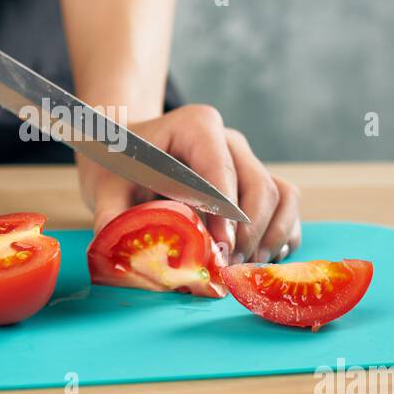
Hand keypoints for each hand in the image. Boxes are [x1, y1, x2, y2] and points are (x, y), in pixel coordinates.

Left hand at [78, 104, 300, 263]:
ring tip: (246, 267)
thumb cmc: (122, 165)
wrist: (130, 153)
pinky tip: (259, 259)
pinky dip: (281, 236)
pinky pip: (286, 207)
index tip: (220, 248)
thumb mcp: (107, 186)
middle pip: (260, 187)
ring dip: (271, 237)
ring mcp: (247, 160)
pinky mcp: (256, 182)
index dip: (224, 212)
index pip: (221, 169)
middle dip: (250, 233)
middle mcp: (230, 141)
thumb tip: (121, 251)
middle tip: (229, 267)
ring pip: (282, 196)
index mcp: (196, 126)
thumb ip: (113, 217)